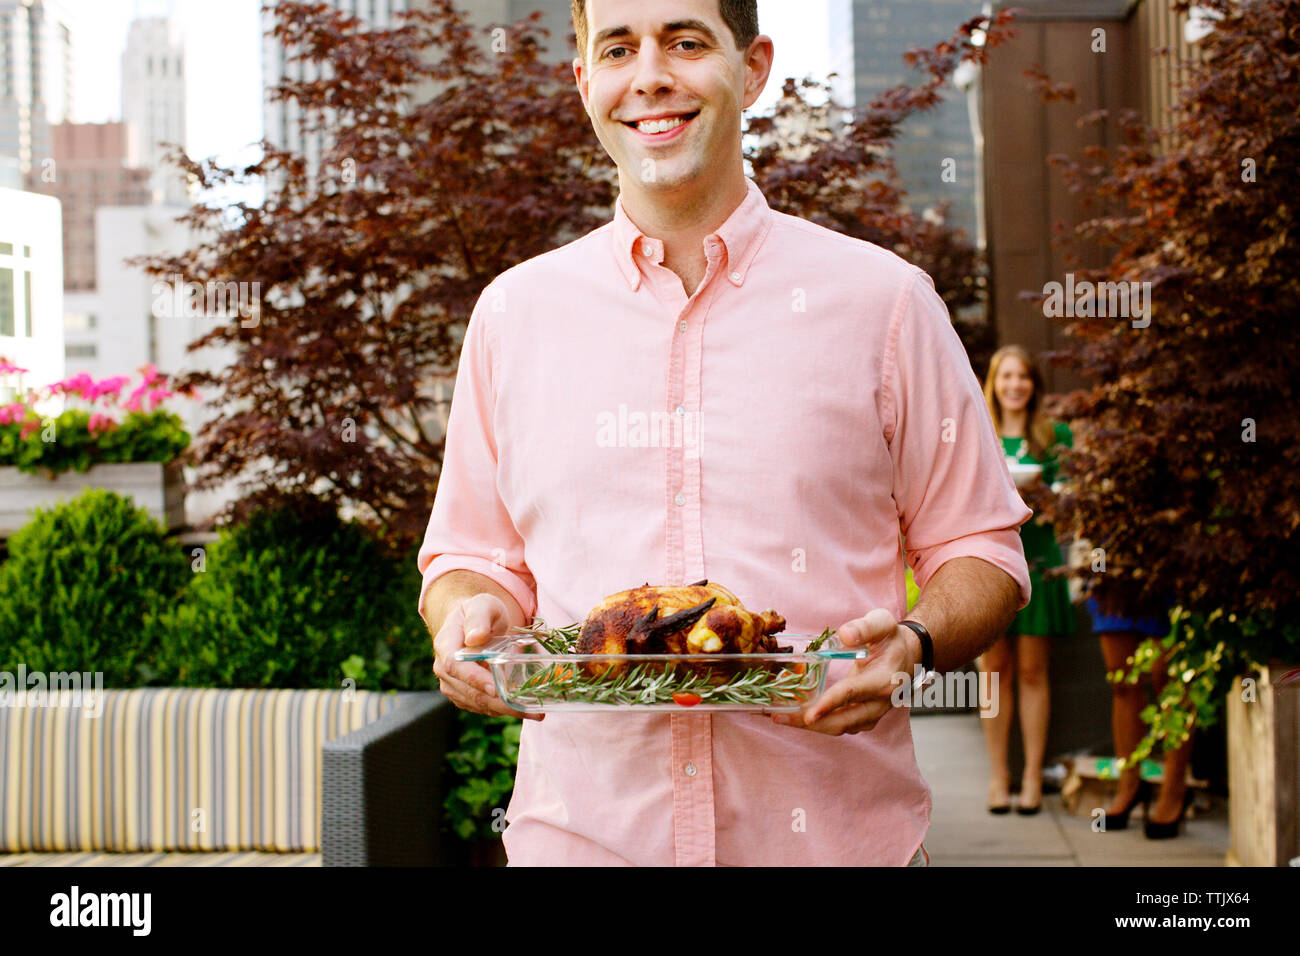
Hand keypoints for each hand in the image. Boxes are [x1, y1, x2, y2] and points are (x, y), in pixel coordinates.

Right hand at [432, 592, 542, 721]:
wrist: (474, 624)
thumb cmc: (480, 612)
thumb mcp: (483, 605)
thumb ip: (479, 618)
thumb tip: (475, 637)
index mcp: (445, 644)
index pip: (454, 666)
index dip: (473, 679)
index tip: (494, 689)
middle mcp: (444, 668)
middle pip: (468, 691)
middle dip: (498, 703)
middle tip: (526, 708)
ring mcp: (452, 684)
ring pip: (476, 703)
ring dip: (504, 710)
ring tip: (533, 712)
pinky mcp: (464, 694)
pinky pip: (481, 706)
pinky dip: (501, 710)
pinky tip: (522, 709)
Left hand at [769, 608, 920, 735]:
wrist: (908, 655)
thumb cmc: (892, 638)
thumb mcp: (882, 623)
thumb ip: (864, 628)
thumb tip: (845, 635)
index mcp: (884, 680)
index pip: (852, 694)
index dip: (829, 704)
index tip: (809, 714)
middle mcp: (879, 703)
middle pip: (842, 720)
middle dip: (810, 722)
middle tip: (780, 717)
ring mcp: (872, 713)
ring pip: (840, 727)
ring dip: (810, 725)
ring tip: (781, 717)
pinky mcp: (864, 717)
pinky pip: (840, 725)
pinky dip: (818, 723)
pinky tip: (796, 715)